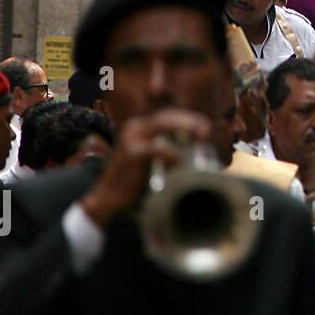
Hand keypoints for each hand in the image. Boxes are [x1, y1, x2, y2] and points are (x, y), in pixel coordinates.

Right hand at [80, 108, 212, 228]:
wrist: (108, 198)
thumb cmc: (134, 181)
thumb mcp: (150, 160)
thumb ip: (165, 151)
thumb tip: (196, 152)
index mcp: (138, 127)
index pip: (167, 116)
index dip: (188, 119)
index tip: (205, 128)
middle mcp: (133, 128)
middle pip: (167, 117)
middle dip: (190, 121)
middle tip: (206, 132)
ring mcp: (131, 139)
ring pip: (163, 125)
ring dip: (185, 127)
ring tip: (201, 136)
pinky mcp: (131, 154)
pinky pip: (156, 149)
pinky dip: (172, 153)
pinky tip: (183, 158)